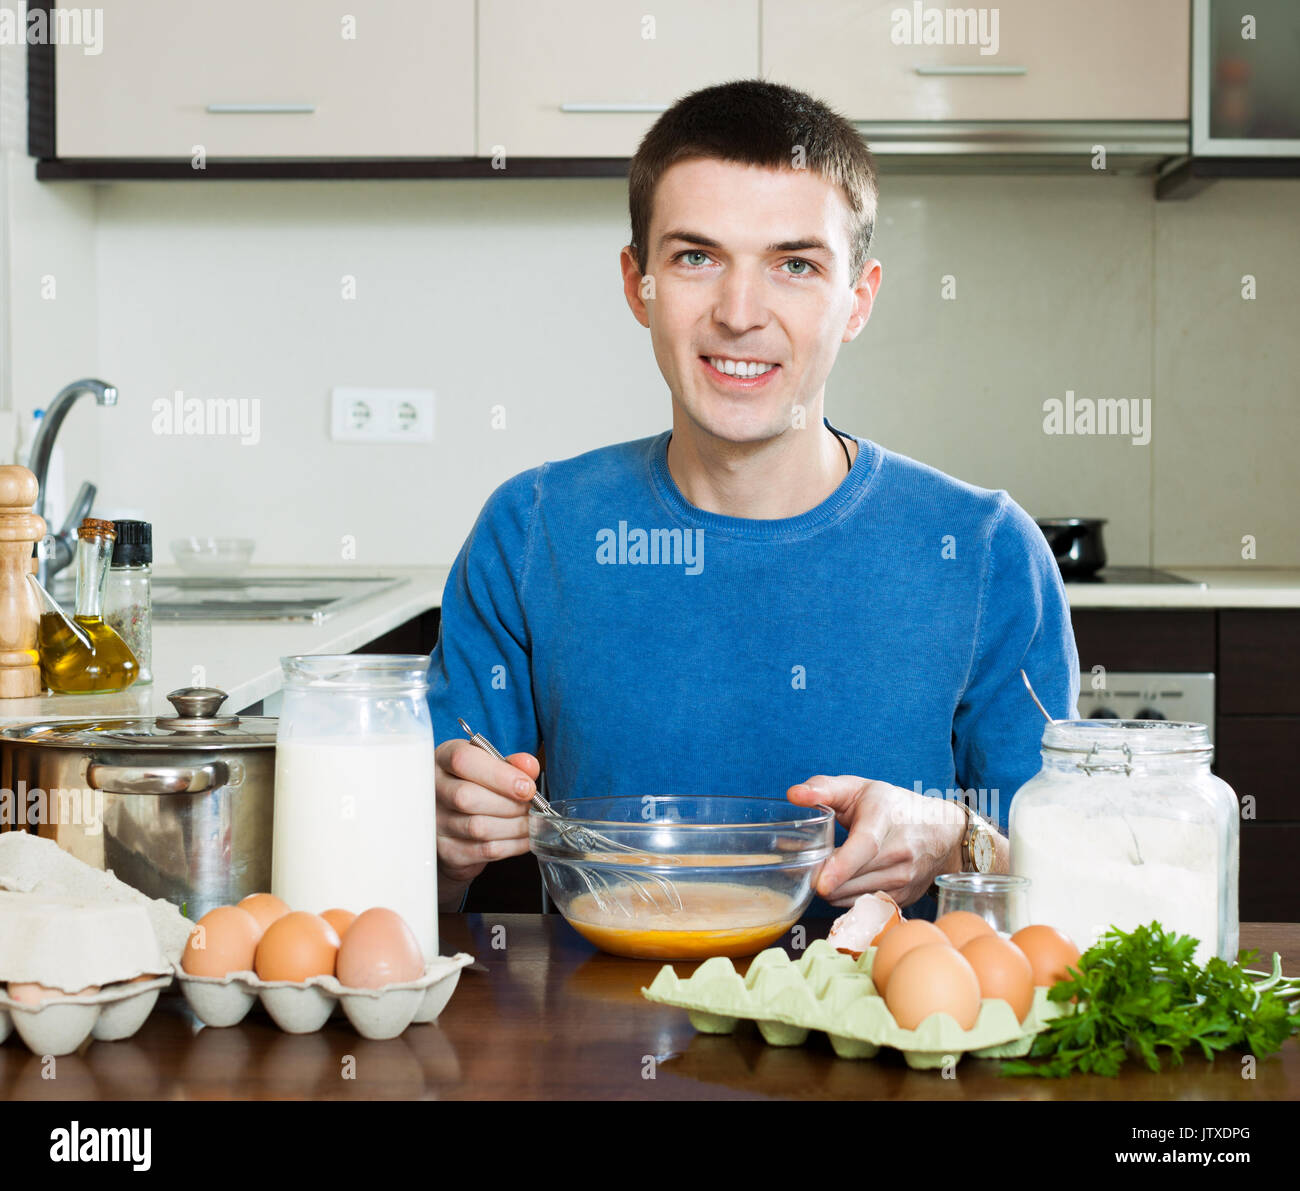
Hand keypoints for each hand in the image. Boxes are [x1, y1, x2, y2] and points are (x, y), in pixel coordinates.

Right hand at [435, 737, 540, 904]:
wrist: (457, 823)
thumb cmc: (477, 786)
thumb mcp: (492, 766)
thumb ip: (512, 763)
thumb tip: (529, 765)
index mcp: (443, 759)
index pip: (462, 760)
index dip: (500, 774)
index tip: (527, 786)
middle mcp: (432, 789)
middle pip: (466, 797)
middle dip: (510, 804)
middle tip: (531, 805)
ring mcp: (436, 823)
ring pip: (477, 827)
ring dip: (514, 826)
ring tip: (530, 820)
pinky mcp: (447, 850)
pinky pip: (484, 850)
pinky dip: (513, 845)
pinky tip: (525, 837)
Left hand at [786, 775, 966, 907]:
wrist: (942, 830)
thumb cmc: (893, 806)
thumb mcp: (860, 788)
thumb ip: (823, 788)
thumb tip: (793, 794)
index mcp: (884, 818)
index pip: (865, 846)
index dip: (842, 866)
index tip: (821, 882)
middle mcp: (899, 852)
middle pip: (854, 879)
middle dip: (824, 879)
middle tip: (808, 867)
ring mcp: (904, 879)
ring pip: (856, 897)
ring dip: (833, 891)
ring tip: (826, 872)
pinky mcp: (903, 898)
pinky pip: (865, 906)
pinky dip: (847, 899)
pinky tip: (842, 884)